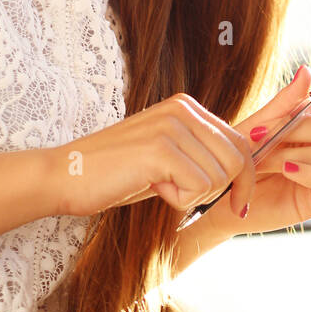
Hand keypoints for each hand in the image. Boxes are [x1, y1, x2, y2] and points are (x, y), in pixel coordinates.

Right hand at [49, 93, 256, 221]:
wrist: (65, 176)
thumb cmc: (115, 174)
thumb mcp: (166, 158)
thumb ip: (200, 155)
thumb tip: (243, 171)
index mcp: (186, 106)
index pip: (240, 141)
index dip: (245, 178)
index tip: (237, 205)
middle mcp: (183, 108)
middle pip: (238, 159)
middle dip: (223, 191)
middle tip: (185, 198)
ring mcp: (172, 126)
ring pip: (220, 177)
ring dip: (194, 196)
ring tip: (159, 186)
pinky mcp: (161, 149)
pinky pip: (198, 188)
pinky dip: (179, 201)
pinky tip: (152, 188)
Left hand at [203, 65, 310, 237]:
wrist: (223, 197)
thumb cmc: (241, 158)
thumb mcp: (258, 125)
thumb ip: (284, 102)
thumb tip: (307, 69)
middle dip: (298, 129)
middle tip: (263, 136)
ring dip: (288, 155)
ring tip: (260, 161)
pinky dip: (306, 173)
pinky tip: (285, 170)